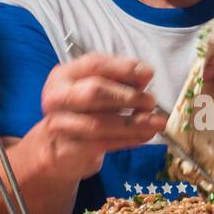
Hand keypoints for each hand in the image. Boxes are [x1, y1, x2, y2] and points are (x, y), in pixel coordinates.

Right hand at [36, 53, 167, 179]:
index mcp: (64, 75)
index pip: (94, 64)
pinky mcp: (69, 149)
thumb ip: (116, 81)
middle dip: (128, 96)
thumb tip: (145, 76)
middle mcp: (57, 97)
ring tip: (157, 122)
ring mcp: (60, 124)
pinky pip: (104, 143)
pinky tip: (145, 135)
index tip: (149, 74)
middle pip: (95, 92)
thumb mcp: (93, 90)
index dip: (124, 68)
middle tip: (151, 101)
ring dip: (134, 123)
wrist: (56, 149)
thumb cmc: (81, 113)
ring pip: (100, 123)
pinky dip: (129, 139)